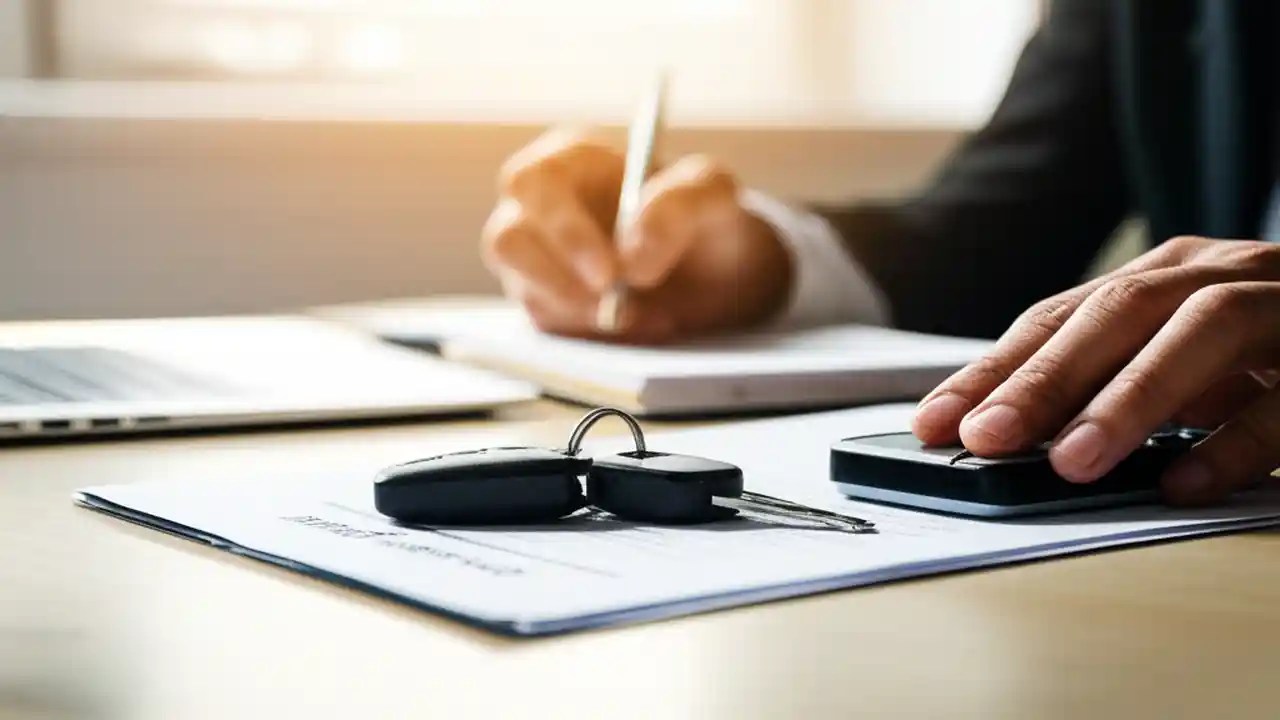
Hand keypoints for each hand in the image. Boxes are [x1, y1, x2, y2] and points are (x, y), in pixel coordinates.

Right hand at [481, 129, 792, 342]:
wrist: (720, 277)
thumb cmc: (707, 219)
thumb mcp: (714, 196)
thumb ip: (681, 204)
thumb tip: (634, 254)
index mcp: (572, 163)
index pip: (532, 182)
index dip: (561, 227)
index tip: (608, 272)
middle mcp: (542, 209)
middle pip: (507, 239)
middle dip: (555, 277)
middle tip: (608, 304)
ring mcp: (538, 260)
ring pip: (522, 287)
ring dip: (574, 308)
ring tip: (634, 315)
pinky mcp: (547, 305)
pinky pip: (545, 325)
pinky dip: (589, 333)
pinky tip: (636, 326)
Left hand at [912, 236, 1279, 505]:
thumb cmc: (1264, 353)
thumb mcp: (1174, 361)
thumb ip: (1106, 385)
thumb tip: (1002, 435)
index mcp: (1164, 275)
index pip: (1059, 316)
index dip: (992, 369)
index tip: (933, 424)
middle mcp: (1219, 276)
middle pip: (1121, 311)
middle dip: (1046, 377)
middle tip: (986, 439)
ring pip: (1204, 334)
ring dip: (1133, 398)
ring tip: (1075, 463)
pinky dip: (1235, 443)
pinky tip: (1183, 484)